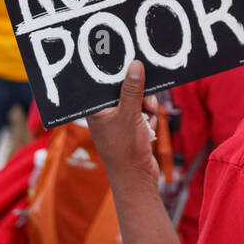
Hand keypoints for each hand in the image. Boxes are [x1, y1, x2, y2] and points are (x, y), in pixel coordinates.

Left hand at [86, 61, 159, 183]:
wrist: (137, 178)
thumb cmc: (126, 149)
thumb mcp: (130, 114)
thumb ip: (132, 89)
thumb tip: (135, 65)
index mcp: (95, 109)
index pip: (104, 83)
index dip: (118, 75)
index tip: (131, 65)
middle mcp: (104, 113)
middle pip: (123, 90)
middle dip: (138, 95)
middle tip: (145, 102)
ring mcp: (117, 120)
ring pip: (135, 100)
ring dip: (145, 107)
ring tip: (147, 118)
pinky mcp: (130, 127)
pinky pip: (141, 112)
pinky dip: (147, 117)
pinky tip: (148, 129)